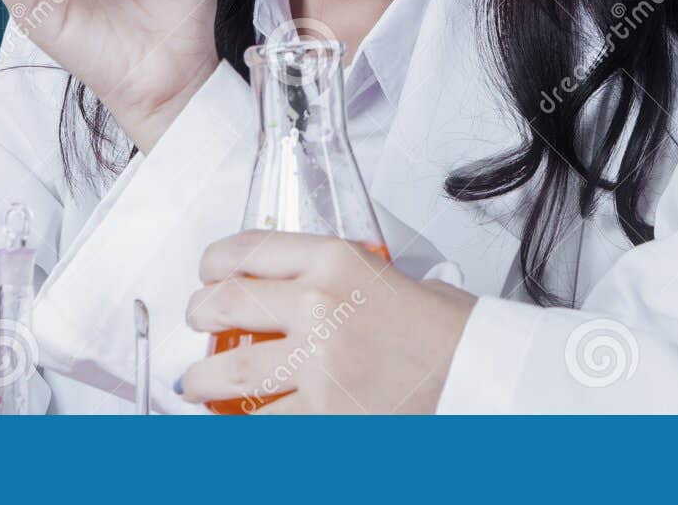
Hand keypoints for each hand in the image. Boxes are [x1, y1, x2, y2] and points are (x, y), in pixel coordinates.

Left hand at [179, 232, 476, 413]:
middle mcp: (319, 303)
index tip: (208, 272)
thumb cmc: (448, 327)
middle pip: (227, 303)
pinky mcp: (325, 415)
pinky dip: (240, 428)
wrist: (481, 369)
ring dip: (203, 380)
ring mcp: (318, 362)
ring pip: (231, 373)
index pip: (249, 249)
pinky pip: (263, 425)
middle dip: (200, 315)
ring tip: (197, 384)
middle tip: (198, 321)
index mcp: (336, 259)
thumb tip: (297, 289)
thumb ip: (341, 278)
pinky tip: (231, 424)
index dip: (214, 262)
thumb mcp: (391, 275)